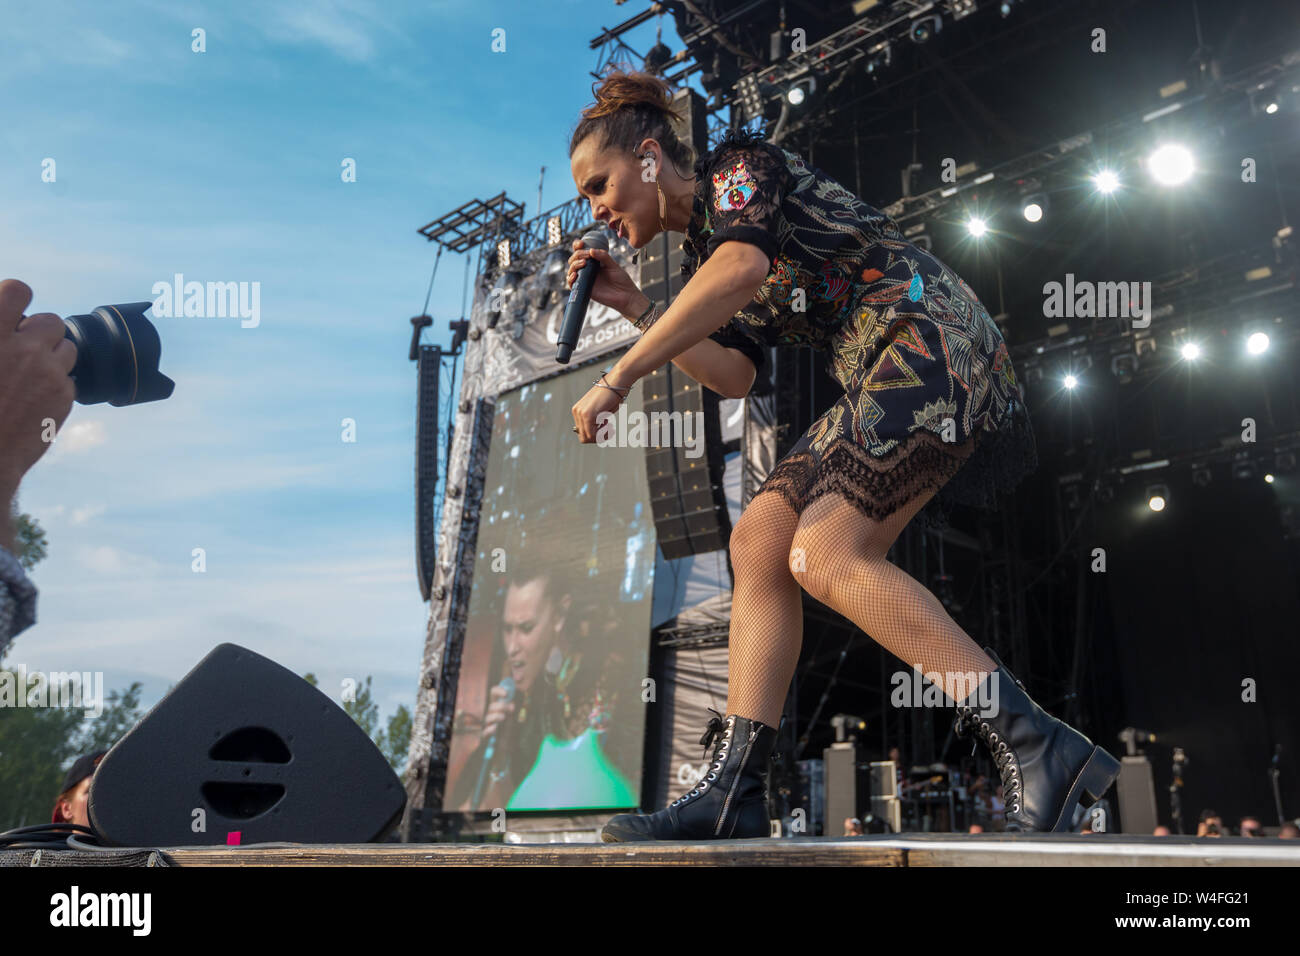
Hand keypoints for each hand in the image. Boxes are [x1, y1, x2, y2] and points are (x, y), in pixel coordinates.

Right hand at [0, 280, 77, 497]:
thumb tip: (5, 322)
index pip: (18, 290)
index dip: (15, 297)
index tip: (10, 311)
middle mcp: (24, 349)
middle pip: (51, 321)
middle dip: (38, 332)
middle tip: (20, 350)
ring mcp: (48, 373)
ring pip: (66, 348)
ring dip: (50, 357)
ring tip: (27, 376)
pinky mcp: (64, 396)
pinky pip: (68, 378)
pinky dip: (55, 384)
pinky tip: (32, 399)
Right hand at [482, 683, 516, 740]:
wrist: (512, 742)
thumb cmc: (513, 725)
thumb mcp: (518, 711)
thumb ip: (518, 700)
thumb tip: (519, 687)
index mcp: (499, 704)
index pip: (493, 693)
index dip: (498, 691)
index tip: (507, 694)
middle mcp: (493, 713)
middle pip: (492, 705)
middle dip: (502, 706)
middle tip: (513, 708)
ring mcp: (490, 724)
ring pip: (488, 717)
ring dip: (496, 716)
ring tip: (504, 718)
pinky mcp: (488, 735)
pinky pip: (485, 732)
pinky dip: (489, 729)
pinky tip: (496, 728)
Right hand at [565, 239, 639, 314]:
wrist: (625, 295)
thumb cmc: (621, 280)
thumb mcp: (613, 265)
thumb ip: (603, 256)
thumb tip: (591, 250)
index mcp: (594, 262)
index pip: (581, 252)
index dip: (577, 246)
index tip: (581, 243)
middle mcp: (587, 270)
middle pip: (574, 260)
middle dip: (577, 255)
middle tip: (587, 256)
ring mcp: (585, 279)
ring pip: (571, 270)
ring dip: (574, 265)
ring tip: (583, 263)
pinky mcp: (584, 290)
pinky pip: (571, 284)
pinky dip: (570, 279)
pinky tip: (575, 275)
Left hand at [571, 373, 628, 442]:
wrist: (617, 382)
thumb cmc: (612, 395)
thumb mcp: (601, 410)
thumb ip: (595, 421)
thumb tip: (593, 436)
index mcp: (578, 410)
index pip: (582, 432)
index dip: (595, 434)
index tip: (605, 426)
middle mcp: (576, 411)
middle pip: (583, 437)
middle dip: (597, 437)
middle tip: (608, 430)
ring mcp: (581, 413)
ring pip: (587, 438)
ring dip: (601, 436)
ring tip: (610, 426)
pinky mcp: (587, 415)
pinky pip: (592, 434)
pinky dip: (603, 434)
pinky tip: (609, 425)